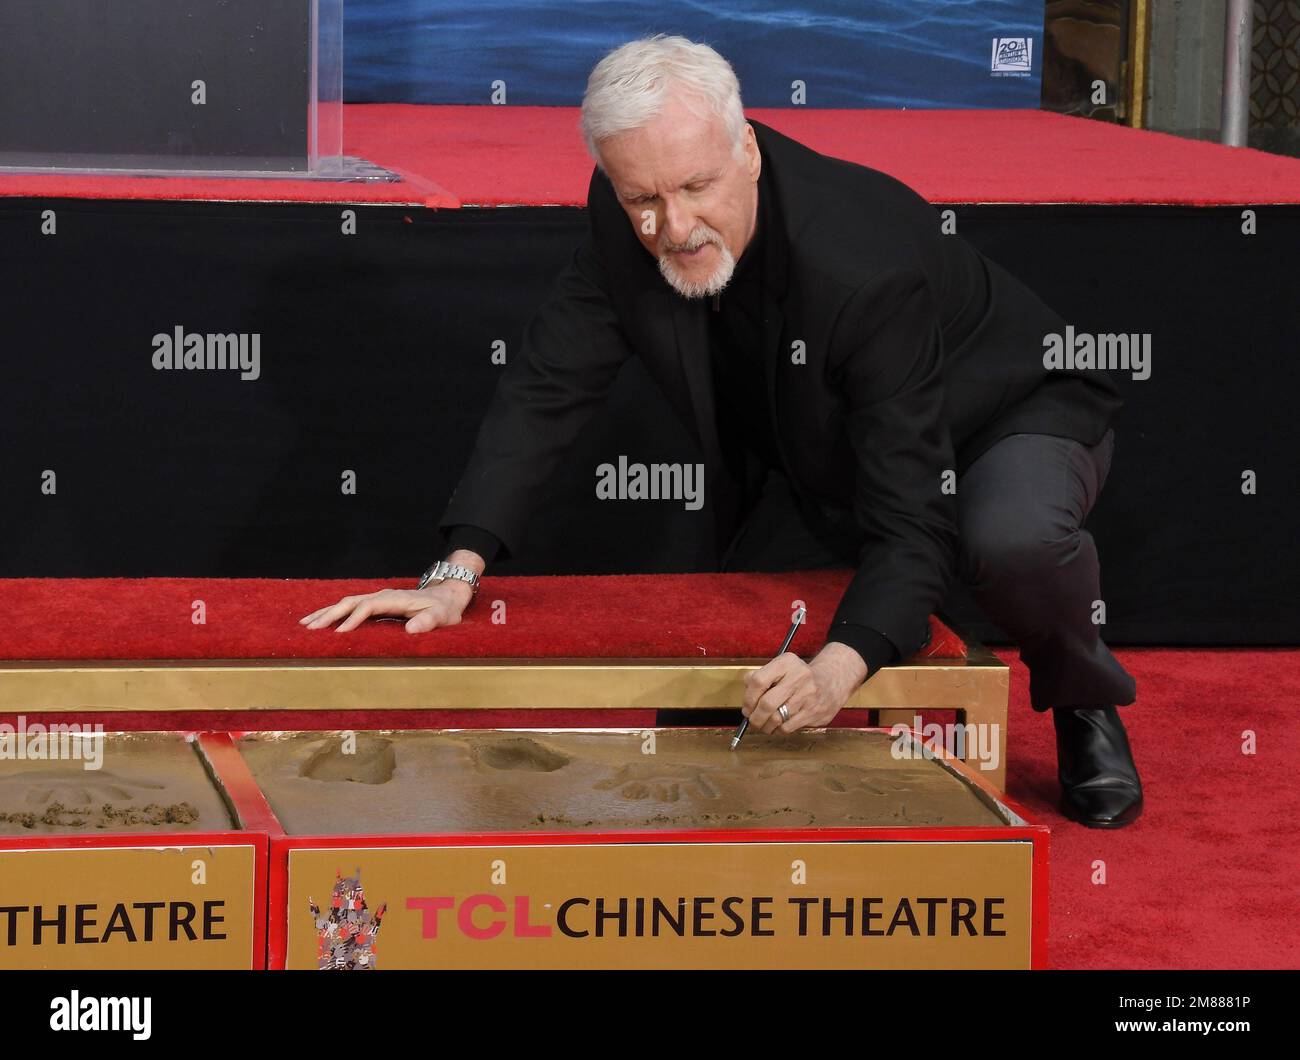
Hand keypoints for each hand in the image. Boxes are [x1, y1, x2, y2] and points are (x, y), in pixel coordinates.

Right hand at [298, 581, 472, 633]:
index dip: (354, 619)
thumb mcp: (441, 616)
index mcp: (395, 599)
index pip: (368, 607)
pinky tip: (320, 620)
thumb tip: (411, 630)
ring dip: (327, 612)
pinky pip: (351, 606)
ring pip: (346, 603)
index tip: (339, 634)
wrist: (446, 596)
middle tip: (310, 629)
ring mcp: (378, 598)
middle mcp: (383, 596)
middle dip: (330, 614)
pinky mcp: (376, 603)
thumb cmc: (443, 609)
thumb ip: (428, 622)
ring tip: (306, 624)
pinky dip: (334, 612)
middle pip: (350, 602)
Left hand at [741, 642, 868, 734]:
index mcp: (786, 662)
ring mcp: (809, 695)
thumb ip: (760, 677)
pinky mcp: (814, 711)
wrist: (832, 681)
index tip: (747, 707)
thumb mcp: (781, 668)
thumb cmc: (798, 677)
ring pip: (777, 718)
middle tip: (752, 721)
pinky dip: (778, 730)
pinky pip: (788, 727)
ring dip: (765, 726)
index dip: (748, 698)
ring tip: (763, 725)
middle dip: (755, 717)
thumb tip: (746, 698)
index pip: (758, 681)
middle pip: (767, 703)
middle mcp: (799, 676)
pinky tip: (778, 726)